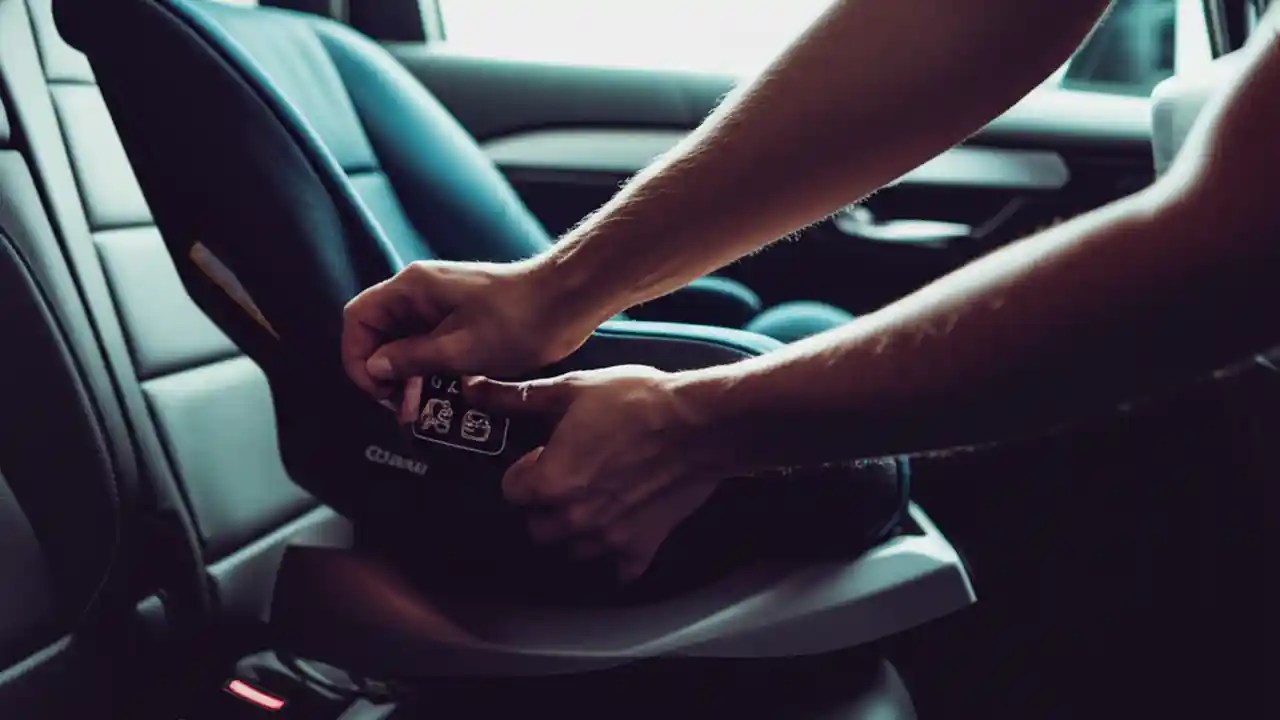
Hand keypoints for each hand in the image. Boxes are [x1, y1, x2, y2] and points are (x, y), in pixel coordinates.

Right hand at [342, 260, 603, 399]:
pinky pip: (428, 347)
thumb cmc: (519, 321)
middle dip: (380, 372)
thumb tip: (375, 366)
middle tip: (398, 408)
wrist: (566, 302)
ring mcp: (439, 306)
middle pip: (377, 333)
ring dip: (404, 378)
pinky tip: (434, 399)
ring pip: (402, 344)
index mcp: (413, 288)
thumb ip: (414, 358)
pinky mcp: (459, 321)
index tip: (376, 389)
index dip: (356, 355)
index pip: (359, 317)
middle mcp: (420, 293)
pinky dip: (426, 372)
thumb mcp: (462, 349)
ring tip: (414, 414)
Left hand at [465, 366, 724, 580]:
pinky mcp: (642, 546)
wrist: (699, 424)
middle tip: (567, 476)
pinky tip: (620, 533)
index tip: (543, 453)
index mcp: (548, 483)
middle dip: (544, 505)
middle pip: (537, 526)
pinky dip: (615, 558)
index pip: (511, 492)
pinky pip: (618, 570)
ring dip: (574, 531)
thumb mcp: (571, 390)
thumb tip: (469, 388)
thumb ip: (515, 397)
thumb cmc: (635, 402)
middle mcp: (573, 519)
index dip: (525, 470)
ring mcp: (607, 539)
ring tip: (593, 499)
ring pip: (571, 550)